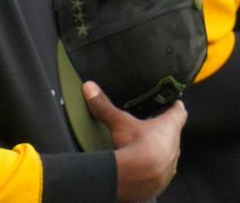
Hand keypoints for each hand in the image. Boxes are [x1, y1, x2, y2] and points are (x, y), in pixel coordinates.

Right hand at [83, 81, 185, 202]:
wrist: (137, 178)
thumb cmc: (136, 145)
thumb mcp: (118, 121)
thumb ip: (105, 105)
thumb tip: (90, 87)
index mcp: (169, 127)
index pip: (179, 113)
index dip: (176, 106)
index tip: (175, 102)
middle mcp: (174, 146)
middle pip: (173, 134)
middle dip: (164, 129)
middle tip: (152, 122)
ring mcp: (170, 165)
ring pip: (167, 153)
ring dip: (158, 149)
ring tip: (143, 145)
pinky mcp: (162, 181)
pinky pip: (160, 170)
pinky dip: (152, 166)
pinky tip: (140, 165)